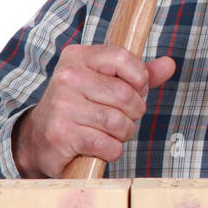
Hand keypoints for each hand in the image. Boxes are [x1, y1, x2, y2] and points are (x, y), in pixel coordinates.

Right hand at [11, 44, 175, 177]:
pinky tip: (102, 147)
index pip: (122, 57)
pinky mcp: (62, 134)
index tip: (136, 90)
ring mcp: (62, 106)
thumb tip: (169, 64)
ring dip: (124, 133)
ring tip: (112, 132)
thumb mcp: (106, 83)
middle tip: (123, 117)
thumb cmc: (80, 106)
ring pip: (119, 122)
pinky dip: (112, 150)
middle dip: (134, 112)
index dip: (139, 78)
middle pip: (126, 95)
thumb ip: (139, 74)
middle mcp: (66, 77)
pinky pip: (107, 144)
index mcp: (77, 57)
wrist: (38, 139)